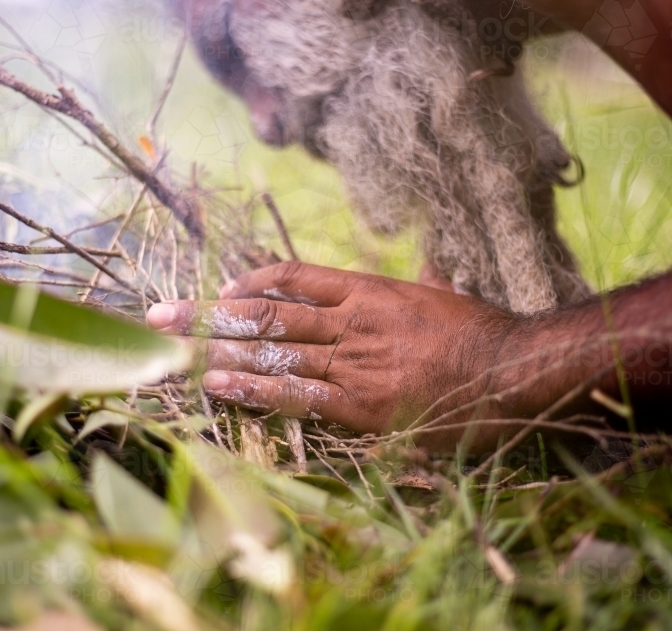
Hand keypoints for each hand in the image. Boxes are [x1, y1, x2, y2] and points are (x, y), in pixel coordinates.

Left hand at [146, 262, 515, 447]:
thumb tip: (420, 266)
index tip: (219, 289)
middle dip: (206, 314)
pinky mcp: (359, 404)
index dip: (250, 282)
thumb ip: (417, 280)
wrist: (512, 371)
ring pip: (271, 350)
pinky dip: (253, 388)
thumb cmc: (480, 333)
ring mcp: (352, 361)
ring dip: (215, 349)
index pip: (293, 276)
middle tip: (158, 315)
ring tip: (169, 350)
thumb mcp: (442, 294)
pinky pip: (296, 393)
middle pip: (265, 313)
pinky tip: (217, 385)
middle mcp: (350, 321)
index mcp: (367, 290)